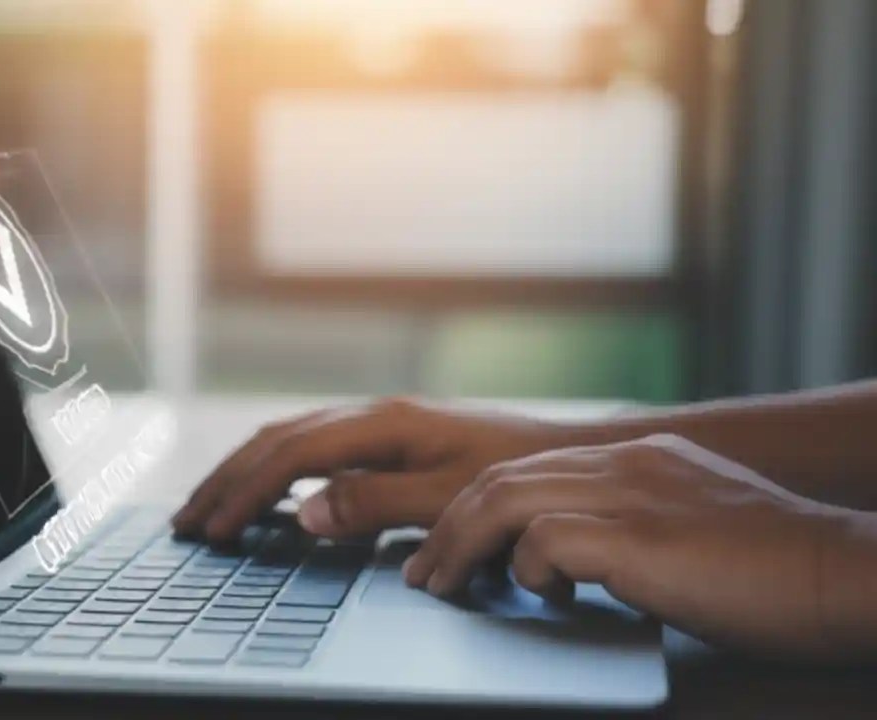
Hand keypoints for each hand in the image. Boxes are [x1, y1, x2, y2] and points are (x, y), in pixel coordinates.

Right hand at [171, 399, 563, 541]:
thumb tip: (304, 512)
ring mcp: (378, 422)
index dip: (245, 494)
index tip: (212, 530)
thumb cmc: (516, 476)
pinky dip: (276, 470)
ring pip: (290, 439)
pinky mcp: (389, 436)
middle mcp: (371, 415)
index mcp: (380, 424)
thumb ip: (376, 503)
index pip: (290, 458)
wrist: (564, 452)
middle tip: (186, 522)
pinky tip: (271, 493)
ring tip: (210, 505)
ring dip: (244, 472)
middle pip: (277, 440)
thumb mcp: (448, 497)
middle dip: (227, 480)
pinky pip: (313, 447)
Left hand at [402, 433, 873, 657]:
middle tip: (422, 574)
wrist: (841, 573)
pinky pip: (547, 540)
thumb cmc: (773, 570)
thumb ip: (628, 528)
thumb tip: (568, 560)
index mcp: (635, 458)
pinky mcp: (639, 535)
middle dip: (447, 528)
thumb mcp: (688, 530)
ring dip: (462, 547)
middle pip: (499, 479)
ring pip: (505, 501)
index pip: (528, 469)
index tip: (446, 547)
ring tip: (443, 588)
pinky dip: (528, 570)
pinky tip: (545, 598)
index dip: (474, 508)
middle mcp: (624, 462)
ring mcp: (630, 492)